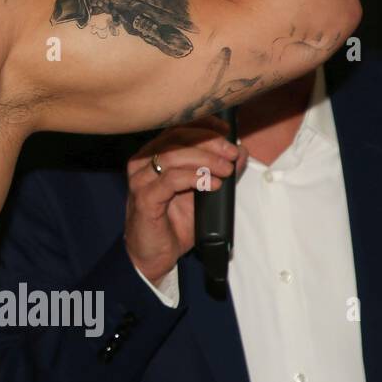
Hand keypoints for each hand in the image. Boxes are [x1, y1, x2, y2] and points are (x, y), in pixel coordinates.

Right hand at [124, 117, 246, 283]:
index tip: (227, 131)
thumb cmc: (173, 224)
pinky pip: (170, 180)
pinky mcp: (145, 199)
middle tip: (232, 153)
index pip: (177, 129)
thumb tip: (240, 151)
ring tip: (226, 170)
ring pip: (173, 157)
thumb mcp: (202, 194)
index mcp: (153, 156)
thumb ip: (219, 171)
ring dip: (205, 160)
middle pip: (176, 139)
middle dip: (209, 142)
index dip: (204, 126)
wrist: (153, 255)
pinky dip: (195, 178)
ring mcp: (141, 181)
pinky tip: (212, 184)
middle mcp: (142, 164)